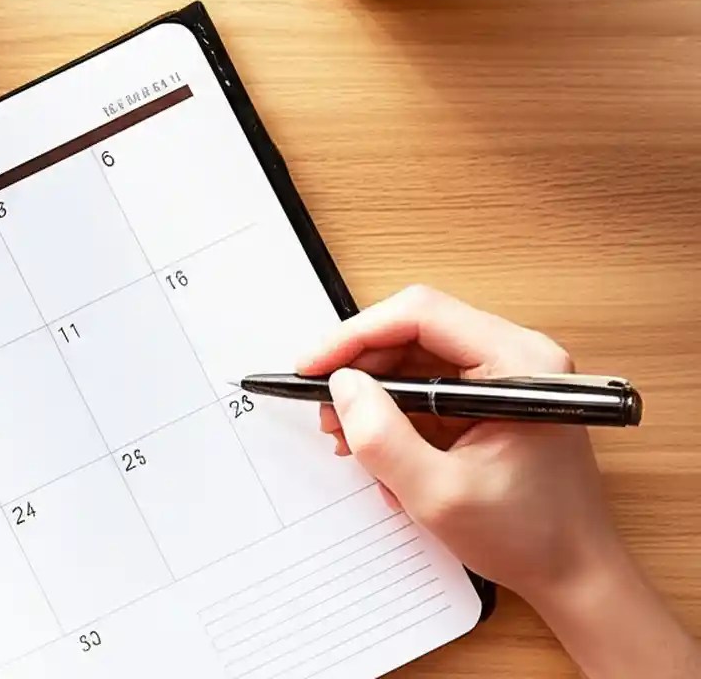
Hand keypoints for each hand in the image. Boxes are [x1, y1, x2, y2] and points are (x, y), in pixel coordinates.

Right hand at [299, 285, 698, 677]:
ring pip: (415, 360)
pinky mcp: (494, 399)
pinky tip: (385, 454)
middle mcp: (517, 356)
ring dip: (375, 396)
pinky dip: (397, 416)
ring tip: (350, 439)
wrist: (576, 574)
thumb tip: (343, 386)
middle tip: (327, 411)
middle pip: (414, 333)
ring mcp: (506, 377)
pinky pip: (429, 388)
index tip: (313, 367)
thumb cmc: (531, 537)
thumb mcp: (439, 494)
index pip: (421, 315)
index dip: (355, 335)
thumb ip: (383, 438)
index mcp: (520, 363)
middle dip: (361, 370)